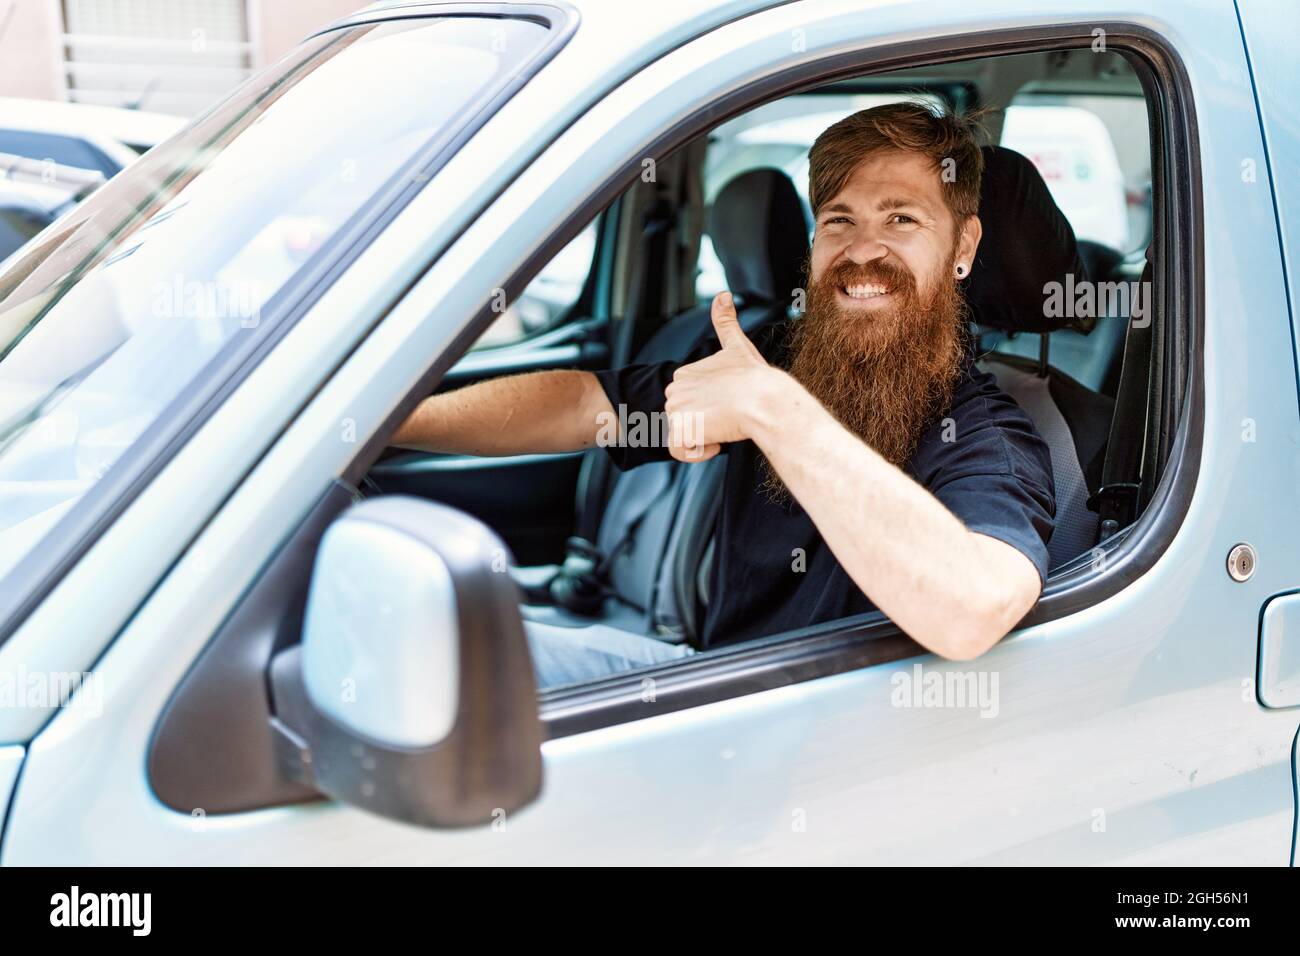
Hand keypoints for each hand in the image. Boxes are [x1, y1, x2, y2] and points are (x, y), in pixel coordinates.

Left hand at [663, 291, 776, 461]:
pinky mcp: (681, 429)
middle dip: (707, 424)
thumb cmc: (756, 378)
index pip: (690, 403)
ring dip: (705, 437)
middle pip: (686, 420)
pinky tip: (716, 440)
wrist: (764, 398)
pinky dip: (698, 451)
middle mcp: (675, 390)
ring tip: (725, 425)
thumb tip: (723, 295)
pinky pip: (680, 450)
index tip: (729, 404)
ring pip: (684, 435)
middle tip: (729, 415)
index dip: (710, 409)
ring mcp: (676, 409)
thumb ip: (725, 322)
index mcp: (683, 374)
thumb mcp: (737, 345)